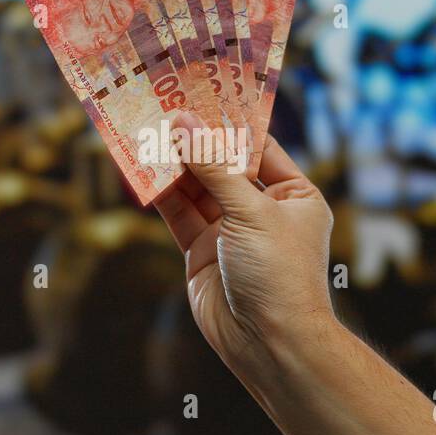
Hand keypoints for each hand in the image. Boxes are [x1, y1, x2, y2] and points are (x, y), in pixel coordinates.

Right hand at [154, 112, 336, 372]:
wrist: (268, 343)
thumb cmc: (279, 274)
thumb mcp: (250, 212)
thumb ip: (213, 168)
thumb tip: (184, 123)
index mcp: (295, 194)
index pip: (258, 145)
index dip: (228, 120)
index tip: (199, 91)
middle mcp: (263, 209)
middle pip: (222, 163)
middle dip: (194, 138)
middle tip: (163, 104)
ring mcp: (230, 230)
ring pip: (196, 186)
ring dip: (172, 161)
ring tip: (144, 128)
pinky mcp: (201, 251)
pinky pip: (178, 213)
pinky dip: (160, 191)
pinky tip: (141, 166)